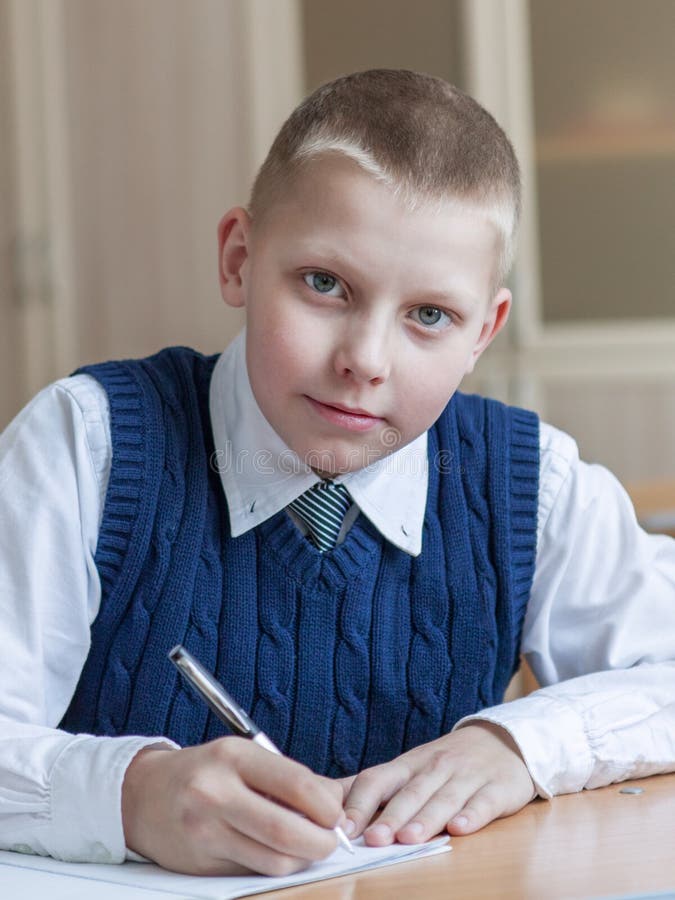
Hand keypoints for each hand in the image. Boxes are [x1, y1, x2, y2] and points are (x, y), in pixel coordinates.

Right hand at [122, 737, 343, 874]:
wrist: (143, 795)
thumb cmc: (206, 771)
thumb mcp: (244, 757)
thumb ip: (289, 777)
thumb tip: (337, 803)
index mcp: (233, 757)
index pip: (296, 784)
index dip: (327, 806)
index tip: (337, 814)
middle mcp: (216, 793)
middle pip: (287, 832)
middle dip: (322, 842)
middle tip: (331, 840)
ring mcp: (205, 831)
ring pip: (274, 860)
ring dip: (300, 859)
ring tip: (304, 846)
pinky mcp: (201, 863)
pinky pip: (253, 871)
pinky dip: (273, 865)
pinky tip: (273, 851)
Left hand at [340, 722, 535, 845]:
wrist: (503, 741)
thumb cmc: (447, 763)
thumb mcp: (410, 768)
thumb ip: (375, 787)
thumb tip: (328, 801)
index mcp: (408, 765)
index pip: (377, 779)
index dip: (360, 804)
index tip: (343, 829)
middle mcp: (435, 768)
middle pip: (409, 793)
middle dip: (391, 816)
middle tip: (373, 839)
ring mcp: (467, 777)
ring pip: (442, 799)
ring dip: (425, 819)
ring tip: (409, 838)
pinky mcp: (496, 788)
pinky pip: (482, 803)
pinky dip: (471, 816)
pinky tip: (459, 829)